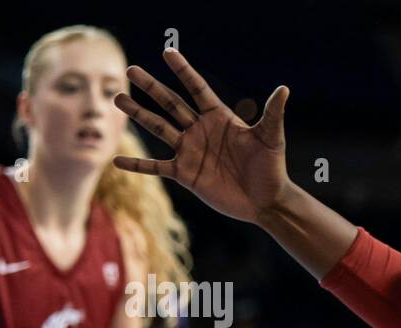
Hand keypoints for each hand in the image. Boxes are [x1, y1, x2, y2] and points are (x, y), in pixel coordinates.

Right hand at [113, 48, 291, 223]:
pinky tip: (117, 161)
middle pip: (171, 104)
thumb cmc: (272, 168)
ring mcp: (190, 152)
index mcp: (219, 118)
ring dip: (139, 114)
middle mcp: (201, 131)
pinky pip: (156, 167)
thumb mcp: (272, 139)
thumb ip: (272, 114)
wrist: (266, 201)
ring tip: (119, 100)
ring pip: (159, 128)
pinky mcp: (186, 174)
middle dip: (151, 87)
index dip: (184, 71)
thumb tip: (284, 89)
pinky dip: (137, 165)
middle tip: (130, 70)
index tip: (168, 52)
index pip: (197, 89)